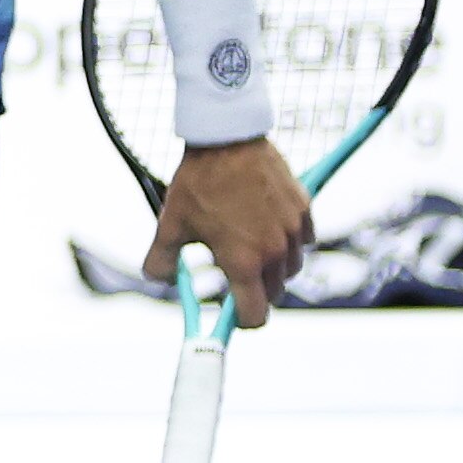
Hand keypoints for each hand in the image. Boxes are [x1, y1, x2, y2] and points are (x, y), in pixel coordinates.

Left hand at [147, 139, 313, 327]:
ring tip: (248, 244)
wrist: (227, 141)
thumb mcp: (170, 223)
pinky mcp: (305, 212)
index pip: (255, 316)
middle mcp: (273, 253)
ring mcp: (293, 232)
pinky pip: (303, 241)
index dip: (243, 321)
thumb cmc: (197, 183)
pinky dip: (288, 241)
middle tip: (235, 273)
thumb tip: (157, 279)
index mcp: (242, 262)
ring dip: (273, 266)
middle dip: (256, 291)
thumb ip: (162, 259)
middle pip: (274, 294)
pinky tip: (266, 224)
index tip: (233, 315)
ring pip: (290, 268)